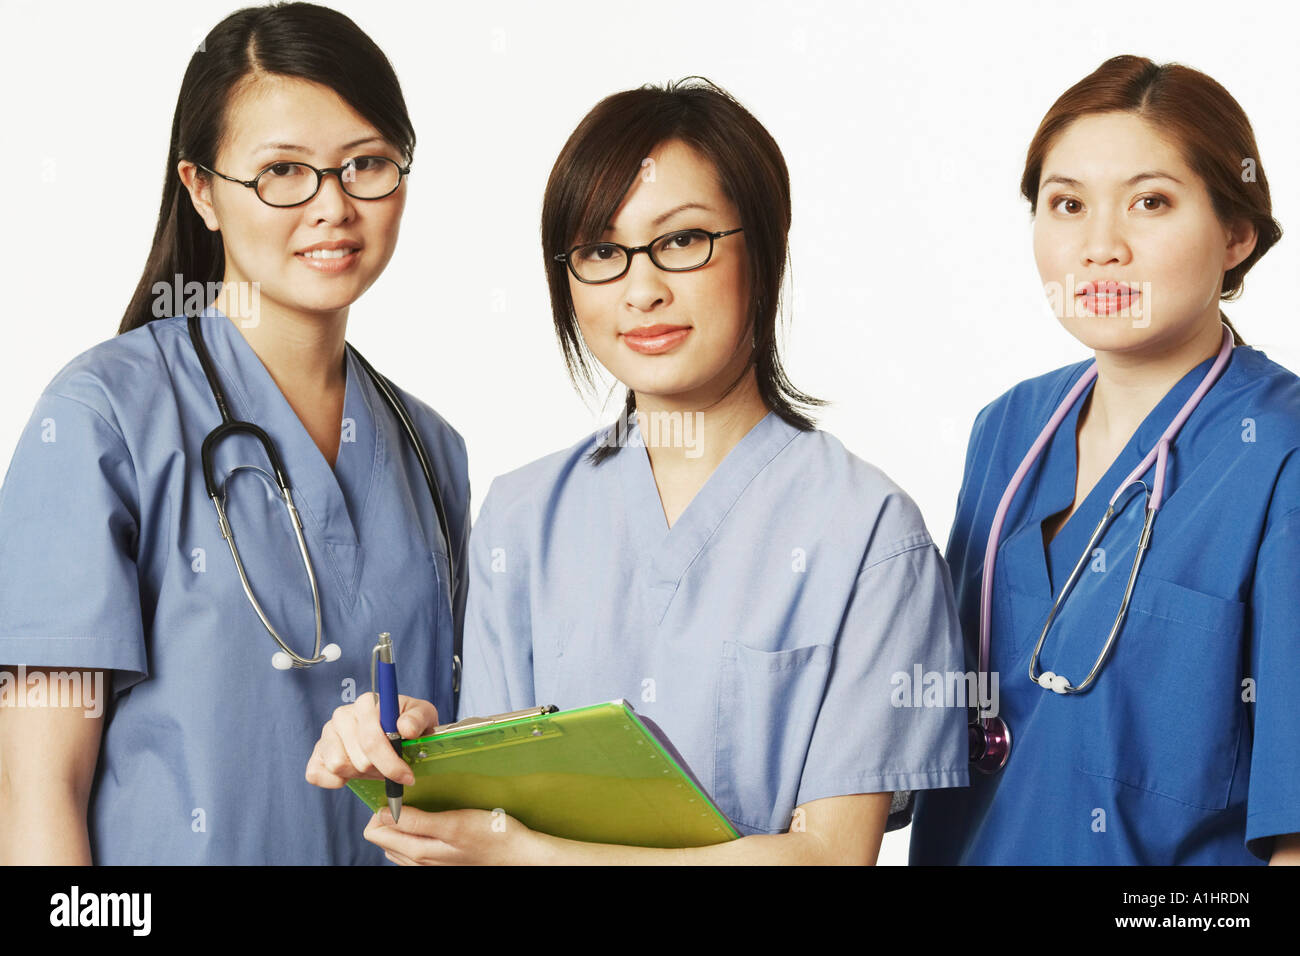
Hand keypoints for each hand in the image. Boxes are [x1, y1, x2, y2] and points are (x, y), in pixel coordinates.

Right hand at [305, 693, 438, 787]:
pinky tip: (352, 775)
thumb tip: (405, 728)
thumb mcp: (424, 715)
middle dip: (380, 771)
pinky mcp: (317, 752)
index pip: (372, 739)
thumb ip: (417, 719)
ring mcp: (327, 733)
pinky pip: (316, 774)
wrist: (395, 733)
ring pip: (338, 766)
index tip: (406, 776)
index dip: (390, 762)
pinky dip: (335, 781)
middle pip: (359, 759)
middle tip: (393, 771)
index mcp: (367, 703)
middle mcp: (343, 715)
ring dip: (361, 774)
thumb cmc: (408, 722)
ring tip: (375, 767)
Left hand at [365, 806, 544, 865]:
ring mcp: (428, 865)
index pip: (375, 831)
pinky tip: (431, 821)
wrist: (518, 855)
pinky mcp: (439, 863)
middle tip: (409, 796)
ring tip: (419, 806)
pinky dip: (413, 833)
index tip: (398, 792)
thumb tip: (385, 812)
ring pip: (396, 844)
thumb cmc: (493, 836)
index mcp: (417, 851)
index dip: (381, 808)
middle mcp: (417, 862)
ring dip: (400, 824)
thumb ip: (418, 821)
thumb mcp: (454, 823)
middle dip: (388, 815)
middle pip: (383, 838)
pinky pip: (412, 849)